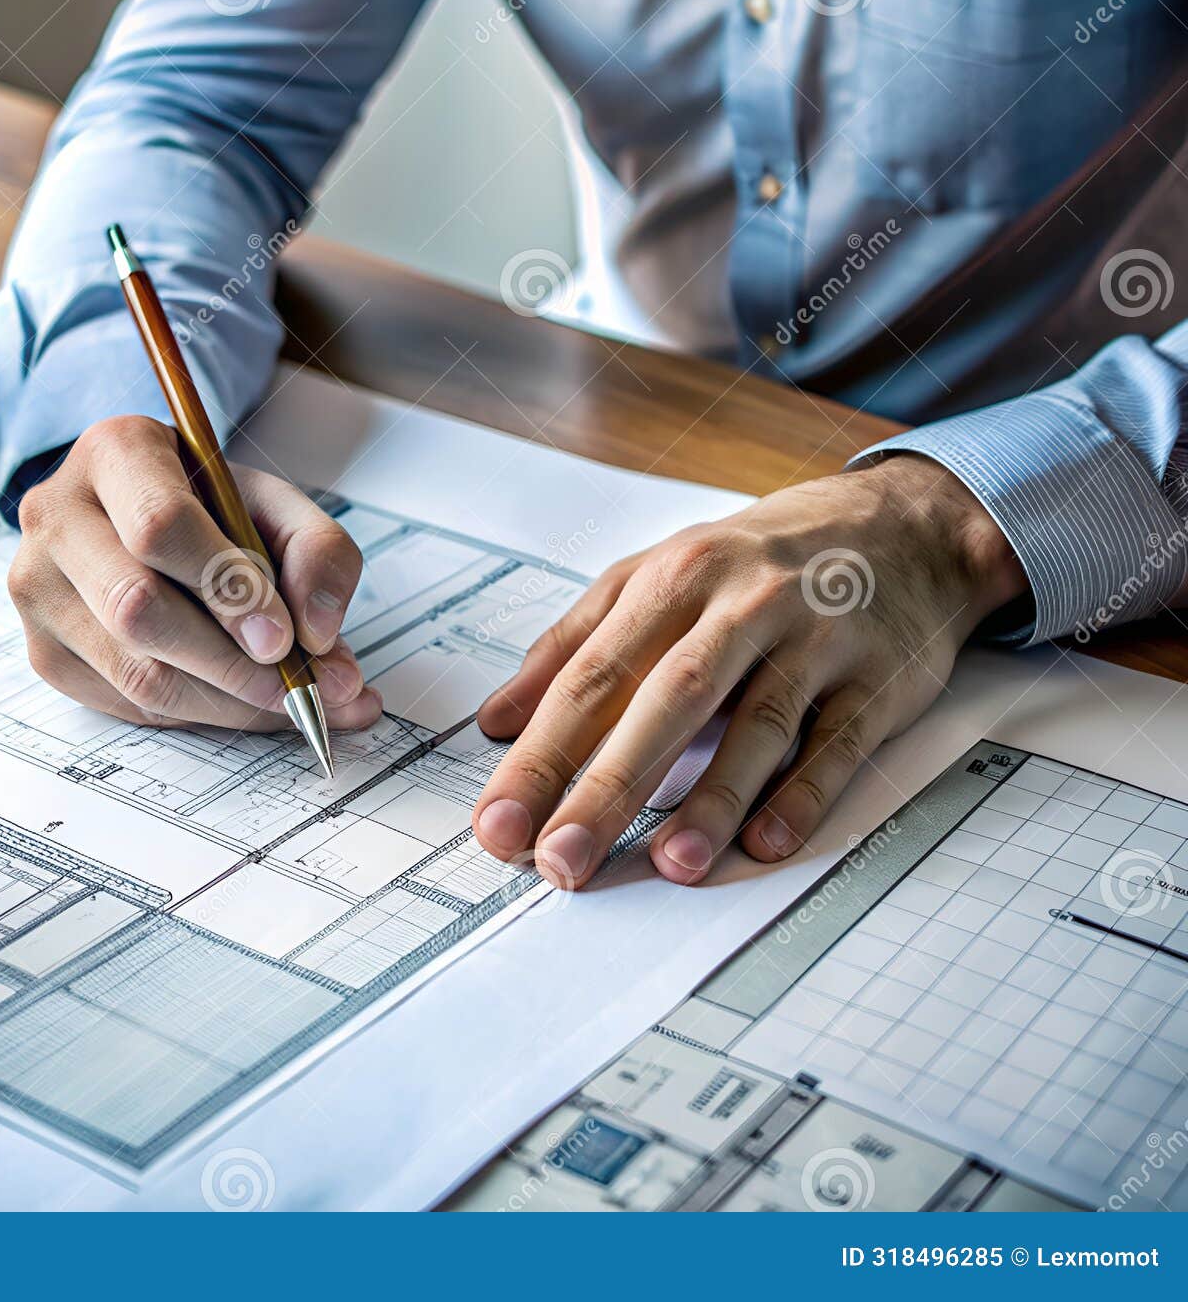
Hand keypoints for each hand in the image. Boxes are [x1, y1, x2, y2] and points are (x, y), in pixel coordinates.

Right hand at [9, 416, 381, 731]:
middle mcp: (57, 515)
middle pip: (136, 607)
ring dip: (224, 700)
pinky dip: (197, 713)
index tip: (283, 635)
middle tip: (295, 684)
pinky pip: (125, 704)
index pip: (160, 526)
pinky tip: (238, 699)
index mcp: (115, 452)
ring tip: (287, 700)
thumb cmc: (207, 505)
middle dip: (230, 661)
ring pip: (133, 671)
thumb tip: (320, 637)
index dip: (226, 589)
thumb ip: (317, 552)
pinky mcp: (44, 650)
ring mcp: (38, 587)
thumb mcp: (274, 502)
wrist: (141, 514)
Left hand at [470, 455, 1025, 887]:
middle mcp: (740, 603)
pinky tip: (767, 843)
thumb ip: (571, 645)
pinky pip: (838, 741)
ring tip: (669, 866)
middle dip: (607, 785)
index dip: (541, 753)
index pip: (591, 675)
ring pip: (759, 724)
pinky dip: (804, 795)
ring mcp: (814, 639)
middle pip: (666, 699)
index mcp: (672, 579)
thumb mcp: (653, 577)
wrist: (895, 526)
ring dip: (713, 798)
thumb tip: (496, 721)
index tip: (500, 822)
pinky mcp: (877, 678)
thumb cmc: (752, 562)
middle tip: (559, 859)